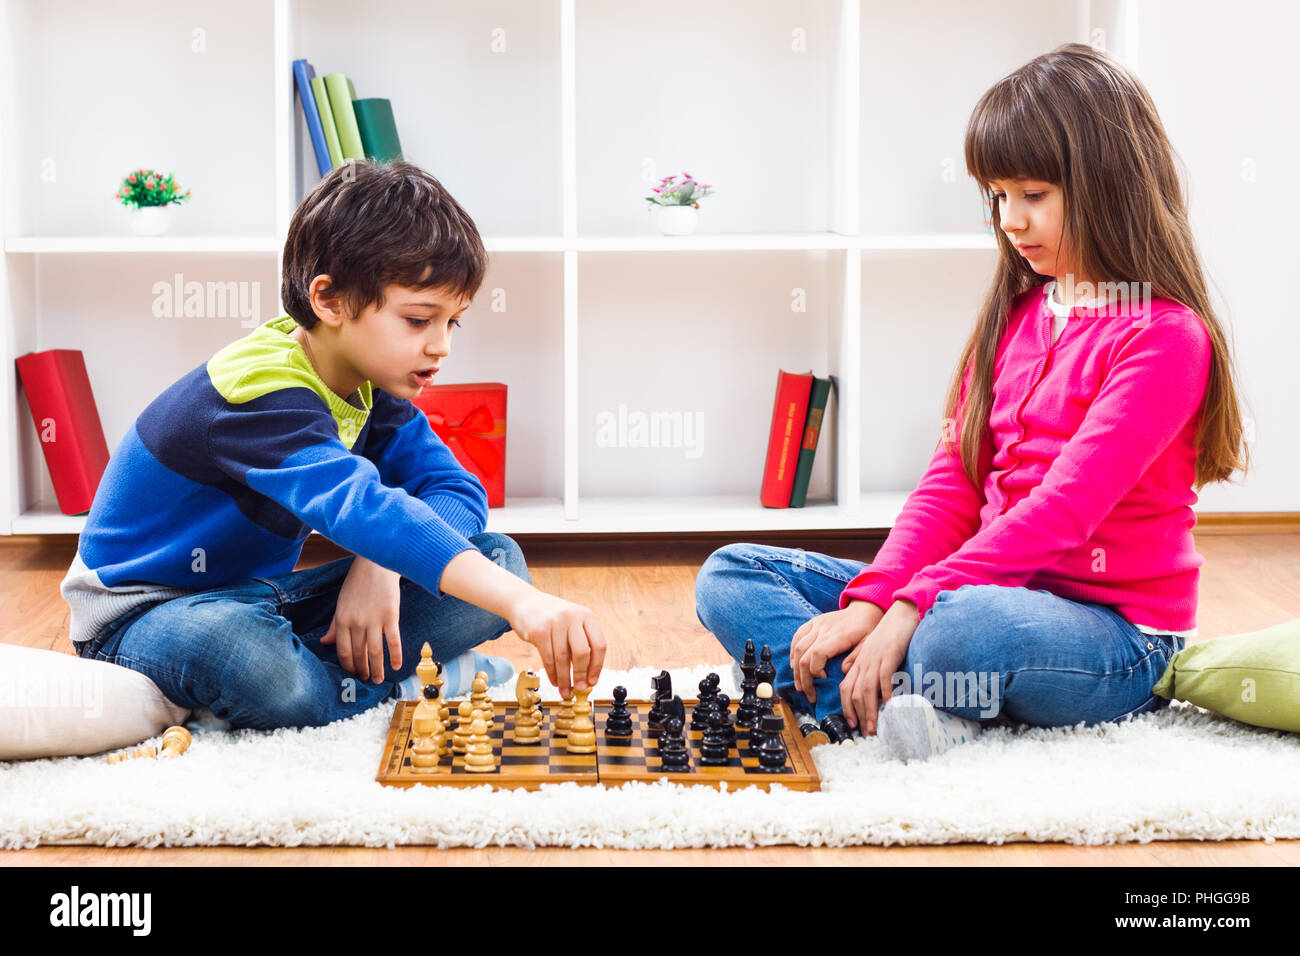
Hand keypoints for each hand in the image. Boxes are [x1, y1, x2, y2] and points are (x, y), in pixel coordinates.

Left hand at [320, 557, 402, 683]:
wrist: (377, 564)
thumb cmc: (358, 581)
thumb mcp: (342, 602)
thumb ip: (335, 625)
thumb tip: (325, 642)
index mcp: (342, 619)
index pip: (343, 650)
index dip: (347, 664)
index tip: (352, 673)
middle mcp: (357, 622)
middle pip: (359, 653)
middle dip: (362, 669)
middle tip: (366, 680)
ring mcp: (374, 620)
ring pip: (375, 651)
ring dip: (377, 668)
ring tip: (378, 679)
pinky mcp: (391, 616)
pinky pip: (393, 641)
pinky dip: (395, 655)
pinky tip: (396, 666)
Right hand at [509, 591, 605, 696]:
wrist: (524, 602)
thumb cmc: (551, 617)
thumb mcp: (571, 622)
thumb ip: (580, 642)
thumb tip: (587, 675)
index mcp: (586, 615)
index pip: (599, 645)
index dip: (597, 666)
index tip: (593, 681)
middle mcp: (572, 617)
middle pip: (583, 652)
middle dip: (581, 675)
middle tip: (579, 688)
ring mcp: (555, 622)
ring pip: (563, 658)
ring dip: (565, 678)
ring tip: (565, 690)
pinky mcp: (539, 631)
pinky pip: (548, 658)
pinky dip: (552, 673)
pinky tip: (555, 680)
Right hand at [790, 601, 884, 701]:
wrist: (864, 608)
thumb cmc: (867, 628)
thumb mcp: (869, 643)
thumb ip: (856, 657)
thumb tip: (844, 670)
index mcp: (837, 635)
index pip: (817, 653)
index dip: (815, 670)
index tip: (823, 680)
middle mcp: (823, 629)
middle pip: (803, 654)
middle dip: (803, 678)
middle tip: (809, 694)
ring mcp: (815, 625)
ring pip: (797, 647)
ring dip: (795, 669)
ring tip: (800, 685)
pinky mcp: (812, 622)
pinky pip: (796, 637)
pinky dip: (792, 653)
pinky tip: (795, 666)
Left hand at [839, 599, 920, 733]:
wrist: (901, 612)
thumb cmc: (889, 632)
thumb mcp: (870, 646)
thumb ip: (858, 659)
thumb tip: (846, 671)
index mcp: (858, 662)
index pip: (846, 689)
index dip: (847, 708)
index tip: (853, 724)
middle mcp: (863, 662)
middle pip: (854, 693)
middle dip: (858, 716)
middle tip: (864, 733)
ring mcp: (876, 659)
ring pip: (867, 690)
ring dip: (870, 712)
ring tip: (874, 728)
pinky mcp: (889, 655)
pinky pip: (884, 677)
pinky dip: (886, 694)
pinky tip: (890, 707)